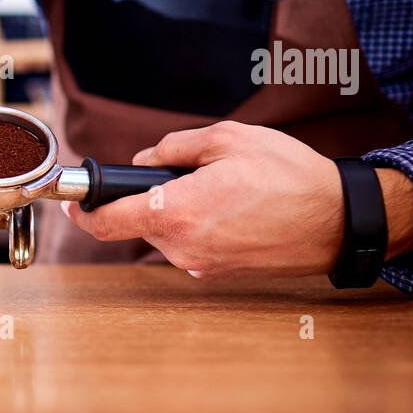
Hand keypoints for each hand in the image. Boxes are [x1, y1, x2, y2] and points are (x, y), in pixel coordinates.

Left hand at [66, 121, 346, 277]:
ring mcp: (201, 264)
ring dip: (180, 211)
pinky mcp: (219, 273)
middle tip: (191, 174)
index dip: (83, 212)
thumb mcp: (228, 139)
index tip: (72, 202)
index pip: (107, 223)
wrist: (340, 220)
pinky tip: (235, 210)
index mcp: (176, 212)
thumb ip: (174, 147)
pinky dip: (201, 225)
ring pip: (167, 233)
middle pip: (141, 222)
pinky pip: (192, 244)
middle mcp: (182, 246)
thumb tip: (145, 159)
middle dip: (152, 198)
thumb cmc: (288, 175)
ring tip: (225, 190)